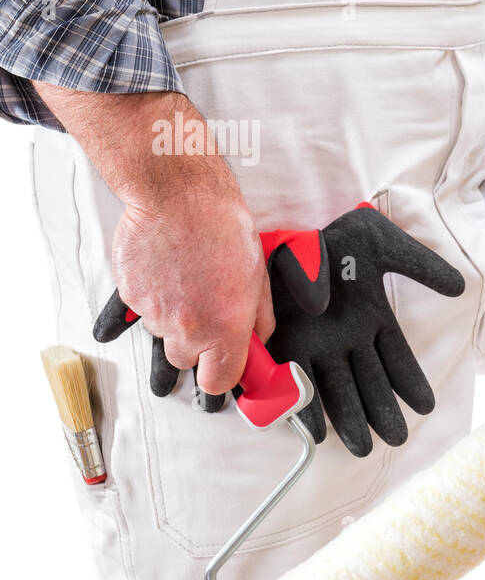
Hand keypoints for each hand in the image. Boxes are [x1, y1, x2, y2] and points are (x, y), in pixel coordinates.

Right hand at [110, 181, 272, 393]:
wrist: (180, 196)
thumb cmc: (223, 230)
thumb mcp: (259, 279)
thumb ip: (258, 321)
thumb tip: (257, 345)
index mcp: (224, 329)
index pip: (217, 383)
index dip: (220, 380)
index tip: (222, 372)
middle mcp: (187, 328)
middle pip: (186, 362)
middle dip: (196, 348)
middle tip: (205, 318)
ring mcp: (154, 314)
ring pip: (161, 336)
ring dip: (173, 322)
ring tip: (186, 286)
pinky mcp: (130, 296)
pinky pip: (139, 314)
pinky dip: (150, 302)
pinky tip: (161, 282)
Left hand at [266, 205, 464, 456]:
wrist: (296, 227)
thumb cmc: (343, 238)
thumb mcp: (388, 245)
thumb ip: (422, 265)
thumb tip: (458, 287)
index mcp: (373, 317)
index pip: (397, 357)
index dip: (411, 382)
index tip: (426, 407)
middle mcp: (348, 336)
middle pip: (369, 381)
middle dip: (381, 411)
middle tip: (395, 441)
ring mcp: (318, 342)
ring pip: (338, 388)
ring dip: (350, 418)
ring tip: (361, 448)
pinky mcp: (287, 340)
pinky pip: (297, 377)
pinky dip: (306, 404)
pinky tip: (316, 431)